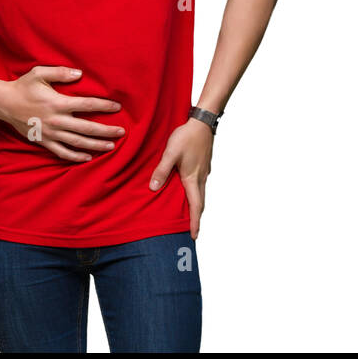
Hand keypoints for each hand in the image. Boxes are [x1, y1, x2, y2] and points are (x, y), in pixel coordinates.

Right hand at [0, 66, 125, 161]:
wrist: (3, 103)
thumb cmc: (23, 87)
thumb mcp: (39, 74)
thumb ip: (60, 72)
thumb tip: (80, 73)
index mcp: (58, 103)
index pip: (87, 105)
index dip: (104, 106)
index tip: (118, 107)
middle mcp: (56, 120)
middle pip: (87, 128)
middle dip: (106, 131)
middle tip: (122, 132)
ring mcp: (50, 133)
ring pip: (77, 142)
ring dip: (96, 145)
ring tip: (111, 146)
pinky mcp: (43, 141)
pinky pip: (61, 152)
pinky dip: (75, 156)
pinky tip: (87, 158)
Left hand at [148, 117, 212, 239]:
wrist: (202, 122)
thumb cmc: (186, 137)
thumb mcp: (170, 154)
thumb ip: (161, 171)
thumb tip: (154, 189)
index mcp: (193, 178)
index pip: (196, 205)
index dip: (195, 222)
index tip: (194, 236)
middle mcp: (201, 177)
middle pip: (200, 202)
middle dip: (197, 217)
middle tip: (192, 230)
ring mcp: (203, 171)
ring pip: (200, 193)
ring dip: (196, 205)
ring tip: (189, 214)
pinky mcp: (202, 165)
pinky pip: (199, 184)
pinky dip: (195, 193)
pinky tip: (187, 191)